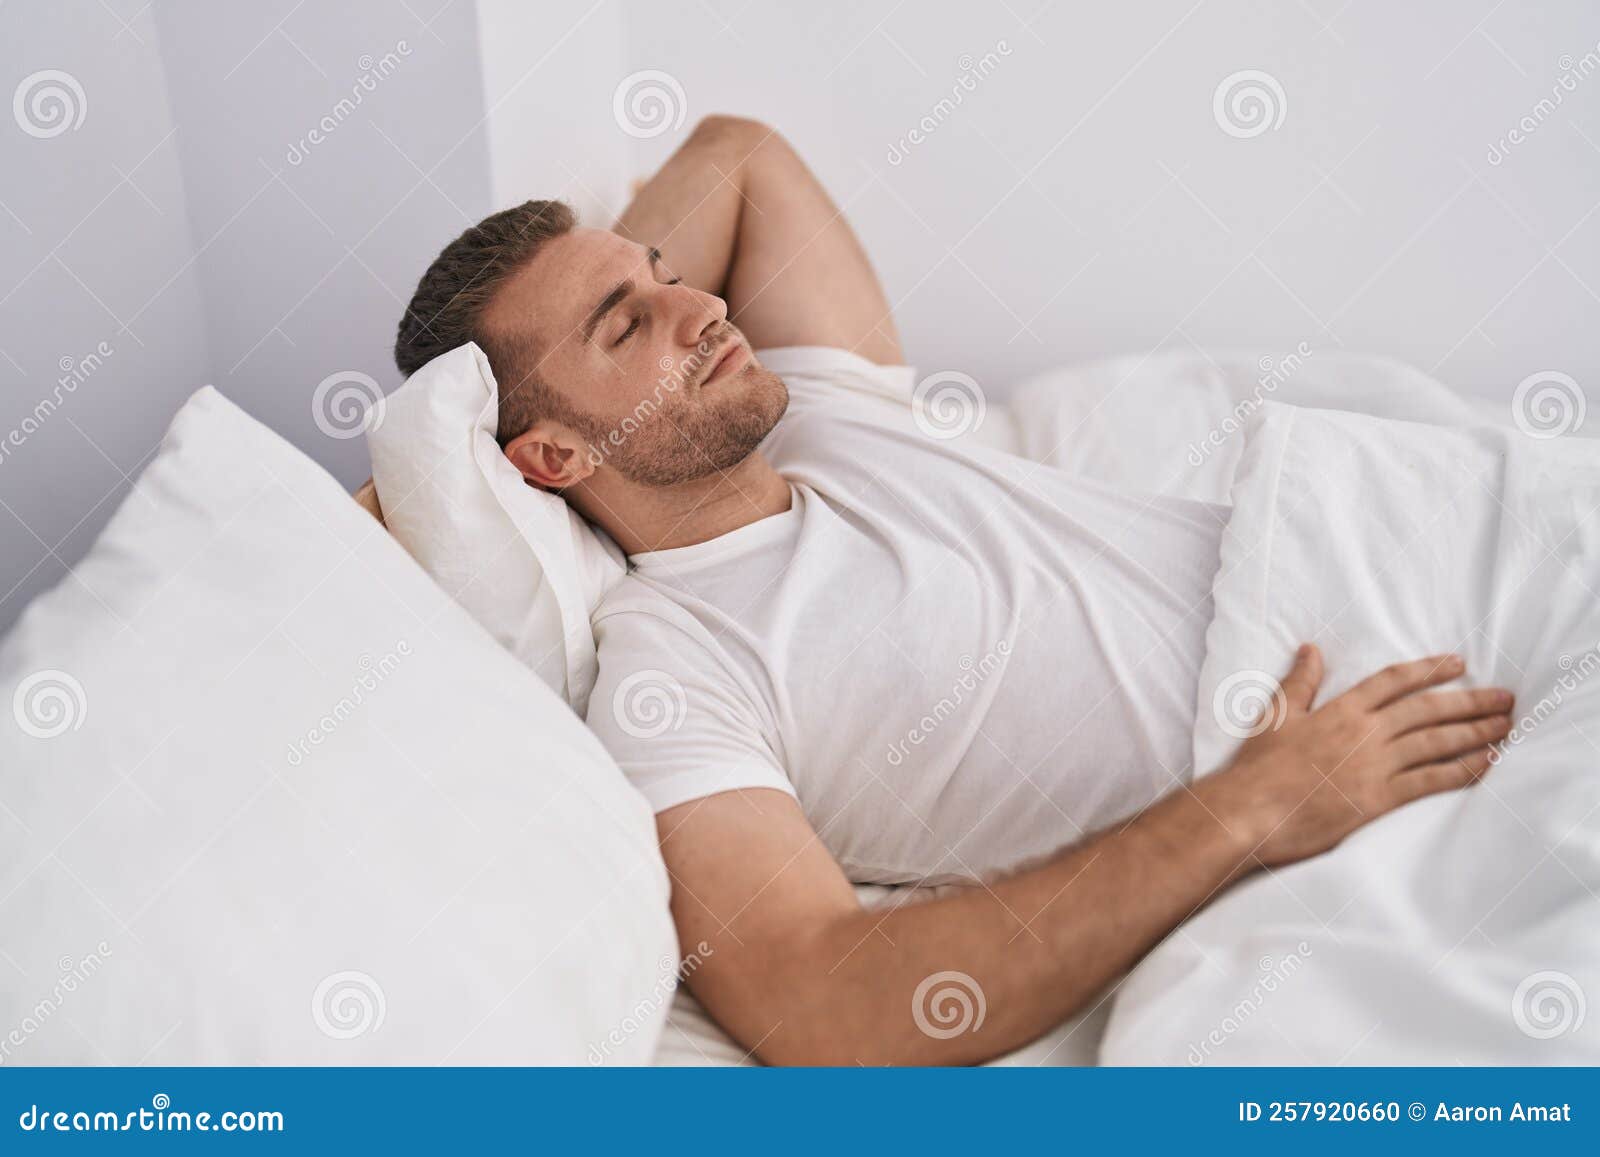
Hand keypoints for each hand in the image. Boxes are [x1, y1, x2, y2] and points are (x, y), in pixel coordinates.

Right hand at [1203, 644, 1513, 867]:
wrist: (1249, 811)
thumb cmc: (1258, 766)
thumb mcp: (1276, 715)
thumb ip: (1299, 682)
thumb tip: (1311, 649)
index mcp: (1341, 710)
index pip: (1394, 681)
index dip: (1429, 669)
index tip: (1458, 663)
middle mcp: (1365, 732)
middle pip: (1428, 710)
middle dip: (1470, 701)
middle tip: (1504, 697)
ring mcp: (1375, 765)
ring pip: (1437, 742)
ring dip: (1476, 732)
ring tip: (1505, 725)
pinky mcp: (1379, 799)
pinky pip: (1431, 781)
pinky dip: (1462, 771)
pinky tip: (1486, 764)